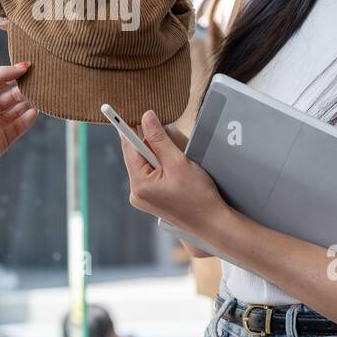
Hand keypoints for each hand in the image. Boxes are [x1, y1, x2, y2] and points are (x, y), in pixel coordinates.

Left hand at [0, 62, 38, 187]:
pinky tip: (34, 111)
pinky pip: (20, 126)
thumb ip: (3, 74)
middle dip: (25, 90)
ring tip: (40, 96)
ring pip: (19, 111)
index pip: (4, 82)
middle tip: (39, 83)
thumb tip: (23, 66)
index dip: (16, 75)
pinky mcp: (5, 139)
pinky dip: (28, 118)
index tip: (31, 69)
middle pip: (14, 96)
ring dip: (30, 103)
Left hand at [115, 110, 231, 240]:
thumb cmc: (198, 196)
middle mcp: (136, 193)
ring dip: (158, 155)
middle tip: (166, 136)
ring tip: (177, 160)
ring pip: (145, 164)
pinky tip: (176, 168)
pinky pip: (151, 174)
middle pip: (136, 156)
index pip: (128, 149)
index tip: (123, 114)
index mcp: (139, 185)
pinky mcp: (152, 199)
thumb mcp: (178, 162)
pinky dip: (161, 166)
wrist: (212, 222)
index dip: (128, 129)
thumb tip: (146, 117)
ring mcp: (143, 198)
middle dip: (150, 143)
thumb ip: (159, 139)